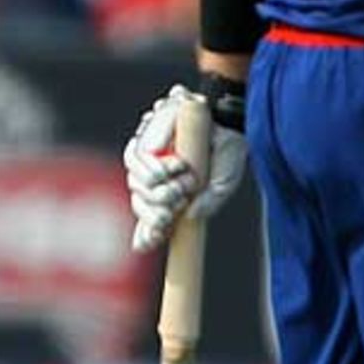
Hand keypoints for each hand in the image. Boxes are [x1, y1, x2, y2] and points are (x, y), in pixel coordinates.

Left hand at [123, 84, 247, 253]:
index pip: (151, 218)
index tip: (148, 243)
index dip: (146, 234)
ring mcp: (149, 158)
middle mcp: (157, 177)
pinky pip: (137, 159)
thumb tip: (190, 216)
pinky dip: (157, 168)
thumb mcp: (222, 185)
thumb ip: (209, 203)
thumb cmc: (227, 150)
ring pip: (135, 184)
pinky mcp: (146, 137)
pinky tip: (178, 165)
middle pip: (139, 204)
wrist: (228, 119)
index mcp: (173, 193)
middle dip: (153, 217)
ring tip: (184, 185)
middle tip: (170, 216)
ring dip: (159, 192)